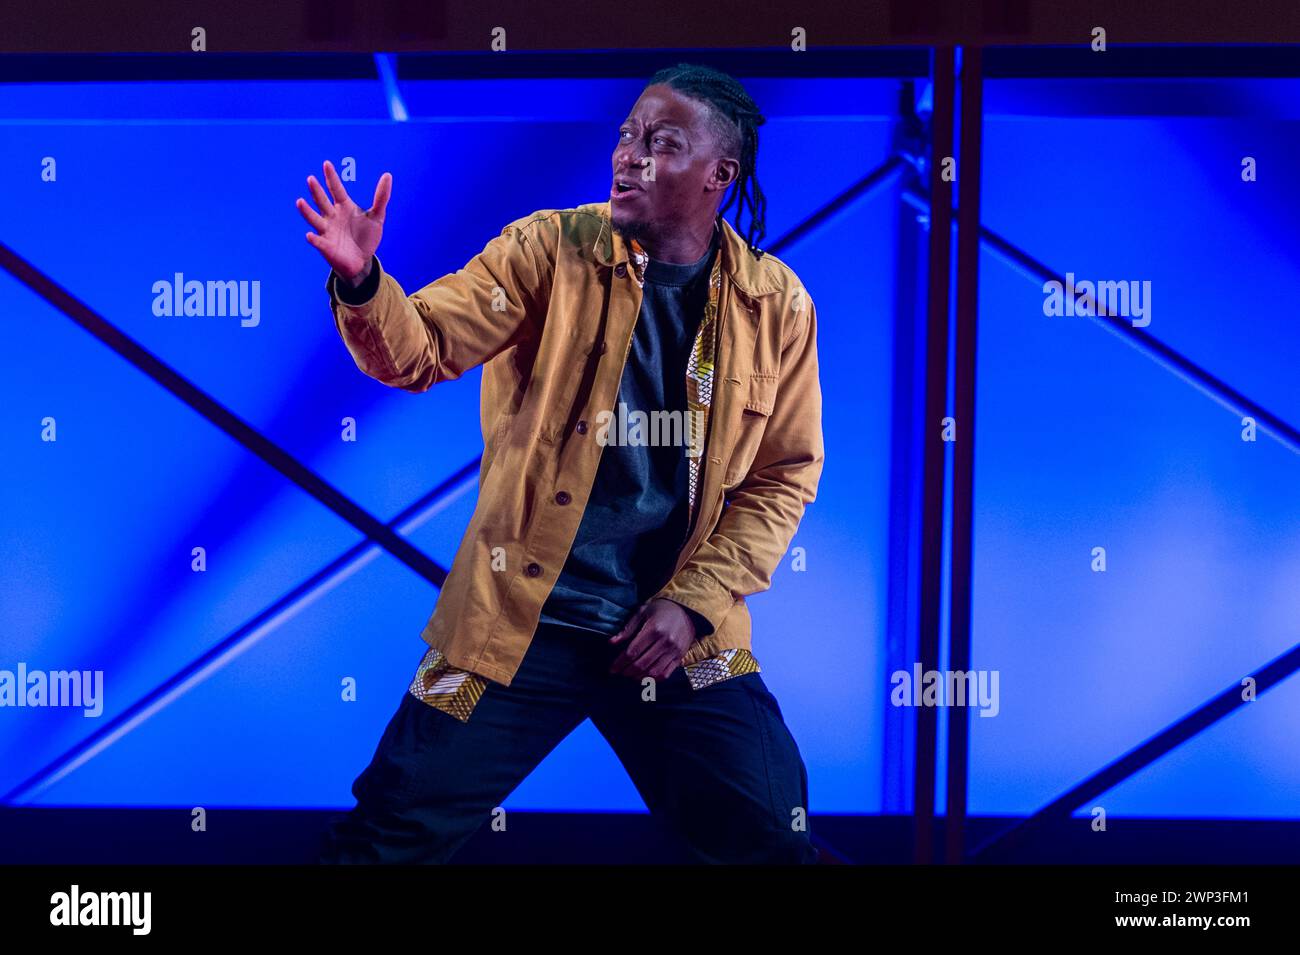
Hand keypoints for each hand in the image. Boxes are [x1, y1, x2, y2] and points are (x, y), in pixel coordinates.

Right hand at [296, 160, 391, 284]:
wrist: (362, 261)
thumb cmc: (366, 237)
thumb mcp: (377, 217)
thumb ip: (381, 197)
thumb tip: (387, 175)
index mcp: (343, 207)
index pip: (336, 189)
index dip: (332, 178)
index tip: (327, 164)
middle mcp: (332, 216)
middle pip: (322, 201)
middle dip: (316, 191)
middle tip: (311, 179)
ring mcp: (327, 231)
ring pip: (314, 219)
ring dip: (306, 211)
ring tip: (299, 201)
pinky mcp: (326, 247)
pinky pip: (319, 242)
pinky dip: (314, 239)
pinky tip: (310, 235)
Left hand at [608, 598, 697, 680]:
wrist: (687, 610)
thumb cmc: (661, 609)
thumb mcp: (642, 612)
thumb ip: (628, 629)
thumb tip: (612, 643)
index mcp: (654, 629)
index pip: (632, 651)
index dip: (620, 662)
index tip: (612, 669)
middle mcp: (665, 642)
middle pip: (641, 663)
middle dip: (627, 671)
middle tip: (620, 672)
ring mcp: (674, 651)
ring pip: (653, 671)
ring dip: (639, 677)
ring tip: (630, 675)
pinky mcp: (680, 657)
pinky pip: (666, 674)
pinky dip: (653, 679)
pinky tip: (645, 677)